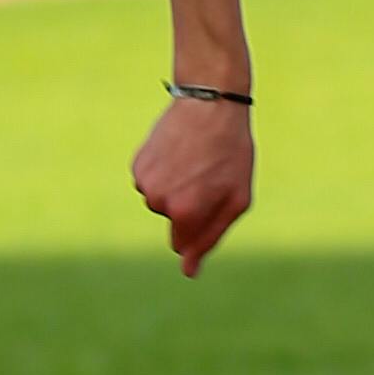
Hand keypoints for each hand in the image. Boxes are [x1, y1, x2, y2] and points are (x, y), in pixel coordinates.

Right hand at [133, 91, 255, 277]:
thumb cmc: (232, 153)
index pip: (182, 245)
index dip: (200, 226)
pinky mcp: (137, 164)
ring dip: (177, 187)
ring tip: (196, 160)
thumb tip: (189, 272)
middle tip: (210, 174)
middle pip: (173, 222)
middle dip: (190, 206)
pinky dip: (165, 171)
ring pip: (160, 201)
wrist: (210, 102)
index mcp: (185, 212)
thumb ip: (210, 238)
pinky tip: (180, 151)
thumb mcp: (236, 199)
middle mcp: (158, 200)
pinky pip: (151, 181)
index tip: (212, 202)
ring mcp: (144, 181)